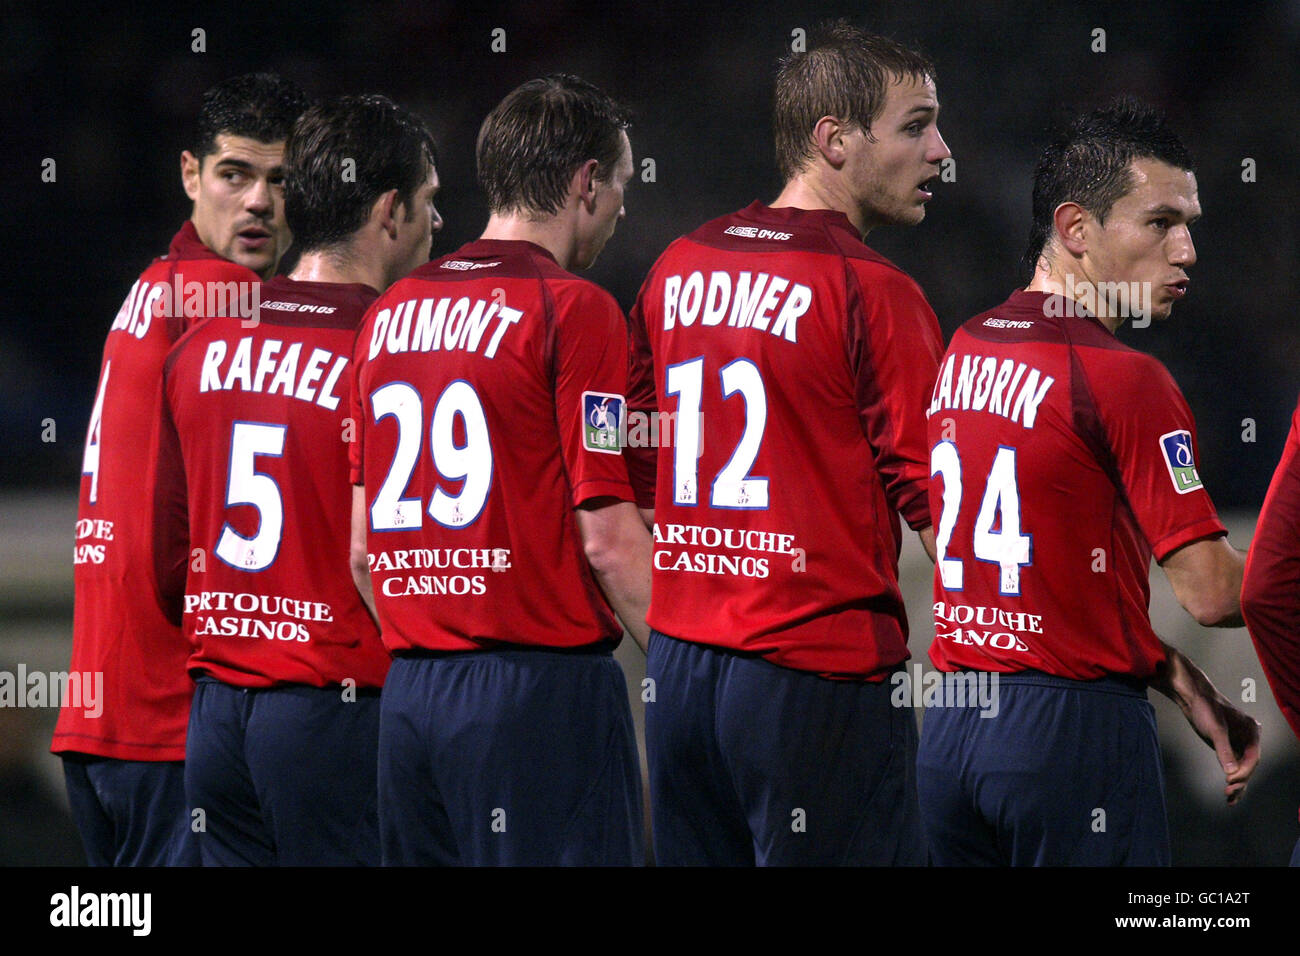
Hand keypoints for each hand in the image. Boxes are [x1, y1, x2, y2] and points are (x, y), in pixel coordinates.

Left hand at [1150, 643, 1261, 804]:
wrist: (1192, 696)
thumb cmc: (1205, 707)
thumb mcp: (1215, 729)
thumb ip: (1224, 751)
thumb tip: (1231, 774)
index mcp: (1252, 731)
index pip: (1253, 757)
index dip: (1244, 772)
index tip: (1230, 781)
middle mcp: (1248, 738)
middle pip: (1249, 765)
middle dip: (1240, 780)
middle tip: (1228, 793)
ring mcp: (1238, 743)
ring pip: (1242, 768)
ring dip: (1237, 784)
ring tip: (1229, 800)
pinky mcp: (1227, 746)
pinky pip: (1233, 766)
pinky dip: (1231, 779)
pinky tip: (1229, 795)